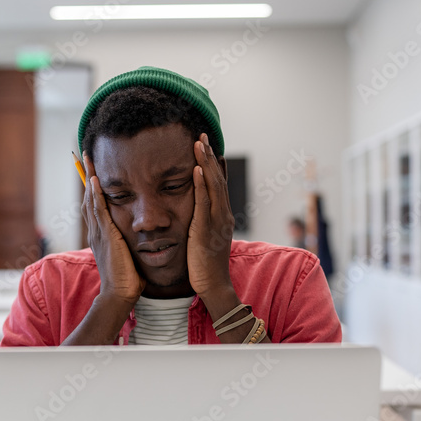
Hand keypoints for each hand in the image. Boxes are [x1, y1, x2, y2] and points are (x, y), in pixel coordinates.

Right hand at [82, 154, 144, 304]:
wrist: (120, 293)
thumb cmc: (127, 278)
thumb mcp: (126, 254)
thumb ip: (128, 243)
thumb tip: (139, 237)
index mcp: (101, 235)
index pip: (95, 205)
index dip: (93, 187)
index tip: (93, 170)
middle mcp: (96, 231)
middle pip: (88, 197)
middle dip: (87, 175)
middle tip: (85, 156)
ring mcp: (98, 232)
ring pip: (90, 199)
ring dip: (89, 178)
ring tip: (88, 159)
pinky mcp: (105, 236)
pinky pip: (98, 210)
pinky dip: (95, 194)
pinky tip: (95, 180)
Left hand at [187, 133, 234, 297]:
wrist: (213, 285)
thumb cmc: (206, 264)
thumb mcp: (205, 237)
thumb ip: (203, 221)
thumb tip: (197, 210)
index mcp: (222, 215)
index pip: (219, 184)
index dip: (214, 163)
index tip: (208, 145)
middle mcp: (223, 214)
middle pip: (218, 179)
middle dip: (210, 156)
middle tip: (203, 134)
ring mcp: (216, 221)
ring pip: (213, 186)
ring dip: (206, 163)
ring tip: (200, 143)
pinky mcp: (206, 229)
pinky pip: (204, 203)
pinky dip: (202, 185)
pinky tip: (198, 170)